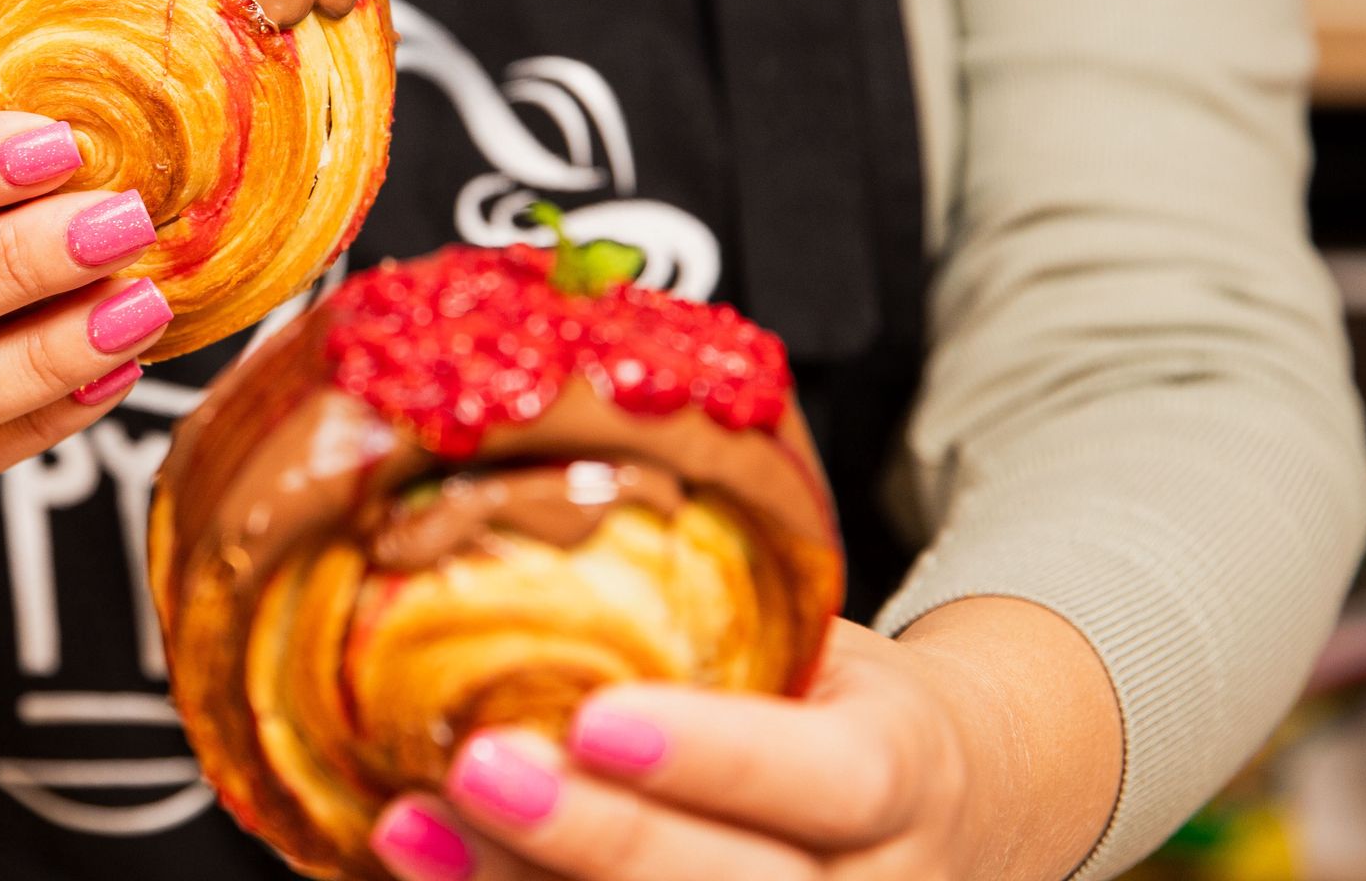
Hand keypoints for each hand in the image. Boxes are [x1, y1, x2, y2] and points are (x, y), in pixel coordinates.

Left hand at [370, 598, 1122, 880]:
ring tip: (414, 828)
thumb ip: (717, 629)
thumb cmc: (848, 704)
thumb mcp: (821, 647)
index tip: (598, 718)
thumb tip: (529, 520)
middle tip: (477, 768)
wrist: (951, 806)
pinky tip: (431, 864)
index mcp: (907, 772)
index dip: (712, 758)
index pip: (828, 777)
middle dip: (595, 836)